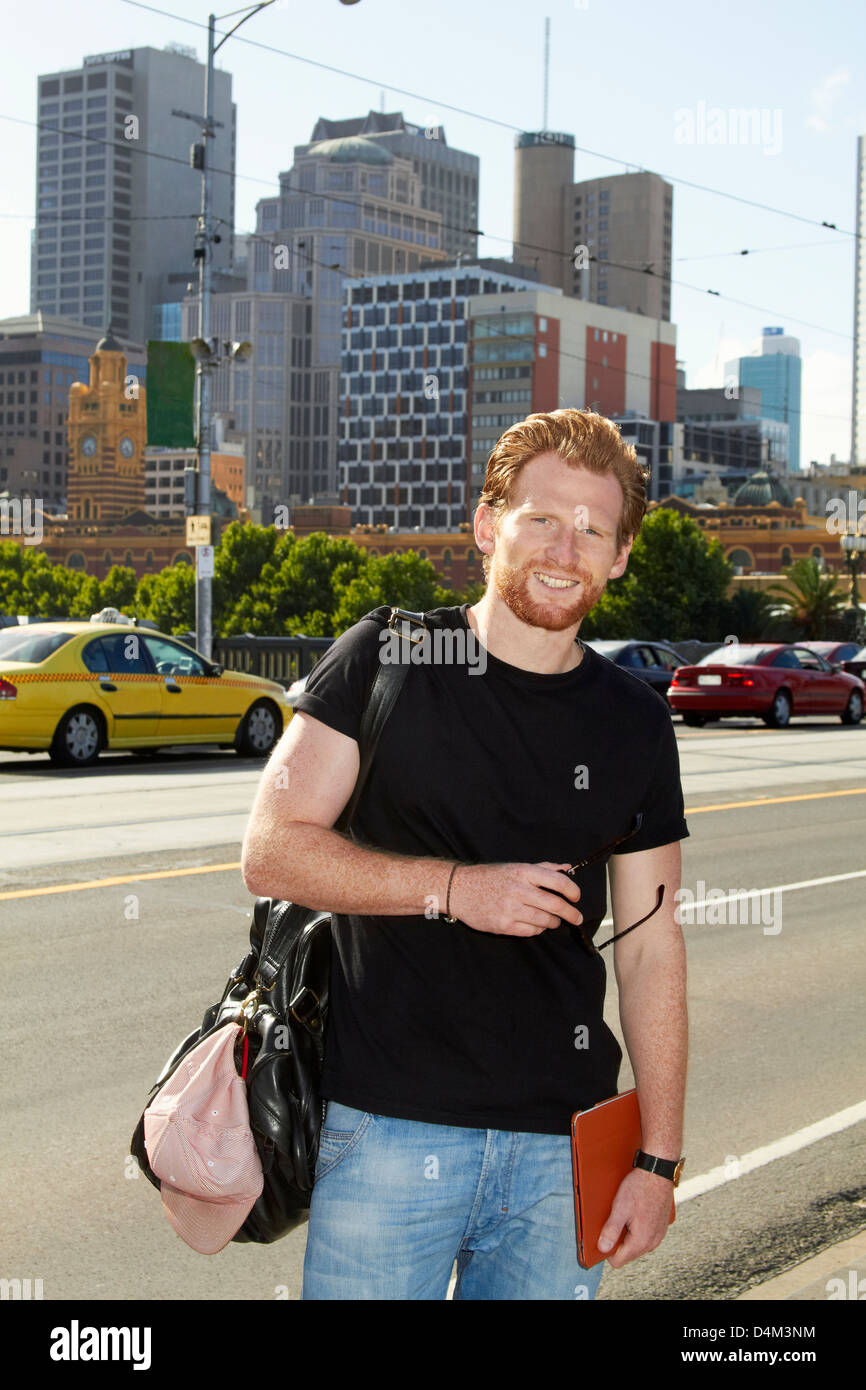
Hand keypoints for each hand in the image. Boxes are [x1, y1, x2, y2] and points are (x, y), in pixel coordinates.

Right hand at [448, 862, 581, 937]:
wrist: (459, 890)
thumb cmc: (489, 877)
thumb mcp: (516, 867)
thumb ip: (544, 868)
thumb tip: (567, 868)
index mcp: (523, 872)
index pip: (557, 880)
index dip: (572, 890)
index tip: (576, 897)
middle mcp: (518, 890)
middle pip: (555, 904)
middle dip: (571, 913)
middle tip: (577, 917)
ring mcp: (510, 909)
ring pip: (545, 921)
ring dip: (554, 922)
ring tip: (554, 920)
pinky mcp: (503, 925)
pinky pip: (531, 931)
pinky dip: (538, 928)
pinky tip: (536, 924)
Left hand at [596, 1166, 674, 1267]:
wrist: (658, 1172)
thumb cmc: (639, 1187)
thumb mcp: (620, 1208)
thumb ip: (611, 1231)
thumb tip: (602, 1248)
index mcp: (641, 1241)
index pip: (618, 1261)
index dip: (607, 1250)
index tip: (603, 1235)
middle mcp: (652, 1243)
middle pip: (627, 1254)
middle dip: (618, 1241)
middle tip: (614, 1220)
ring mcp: (658, 1236)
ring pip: (636, 1245)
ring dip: (627, 1234)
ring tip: (625, 1214)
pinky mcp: (661, 1227)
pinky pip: (645, 1236)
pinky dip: (637, 1228)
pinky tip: (635, 1213)